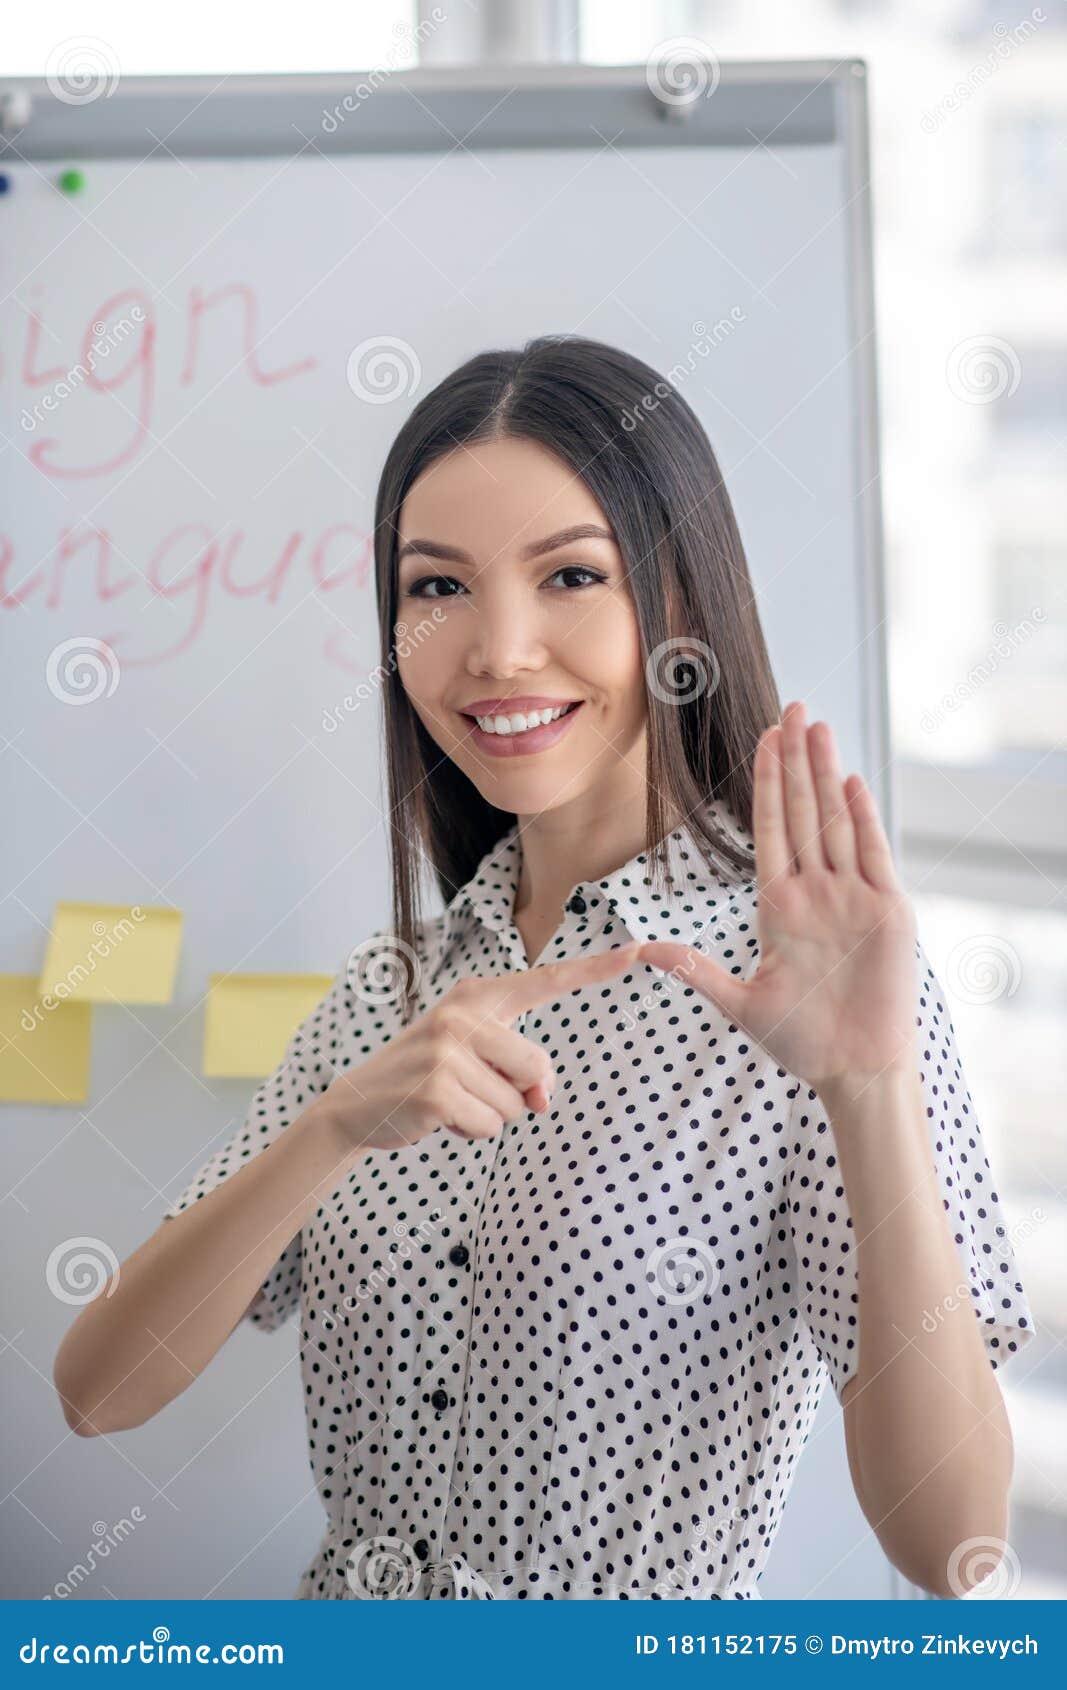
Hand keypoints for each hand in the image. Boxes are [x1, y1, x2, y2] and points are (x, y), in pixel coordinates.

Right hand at [318, 942, 642, 1152]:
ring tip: (449, 1099)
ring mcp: (447, 1049)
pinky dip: (469, 1131)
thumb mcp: (473, 1058)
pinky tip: (438, 1116)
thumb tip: (543, 1097)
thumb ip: (520, 1066)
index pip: (546, 980)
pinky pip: (489, 1125)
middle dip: (514, 1091)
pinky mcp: (436, 1088)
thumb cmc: (427, 1075)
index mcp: (477, 996)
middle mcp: (463, 1013)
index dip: (596, 969)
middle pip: (538, 1066)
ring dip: (488, 1114)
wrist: (356, 1103)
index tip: (640, 950)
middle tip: (469, 1086)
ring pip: (515, 1103)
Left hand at [637, 702, 917, 1091]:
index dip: (767, 783)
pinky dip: (862, 819)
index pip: (770, 829)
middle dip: (796, 760)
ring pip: (835, 822)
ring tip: (818, 727)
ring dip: (826, 774)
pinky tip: (849, 781)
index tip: (763, 739)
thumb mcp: (740, 1002)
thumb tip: (645, 950)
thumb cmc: (800, 1041)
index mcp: (780, 905)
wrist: (851, 1070)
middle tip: (792, 707)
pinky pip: (871, 855)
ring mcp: (853, 898)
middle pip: (803, 812)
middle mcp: (817, 892)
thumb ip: (697, 970)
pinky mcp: (886, 912)